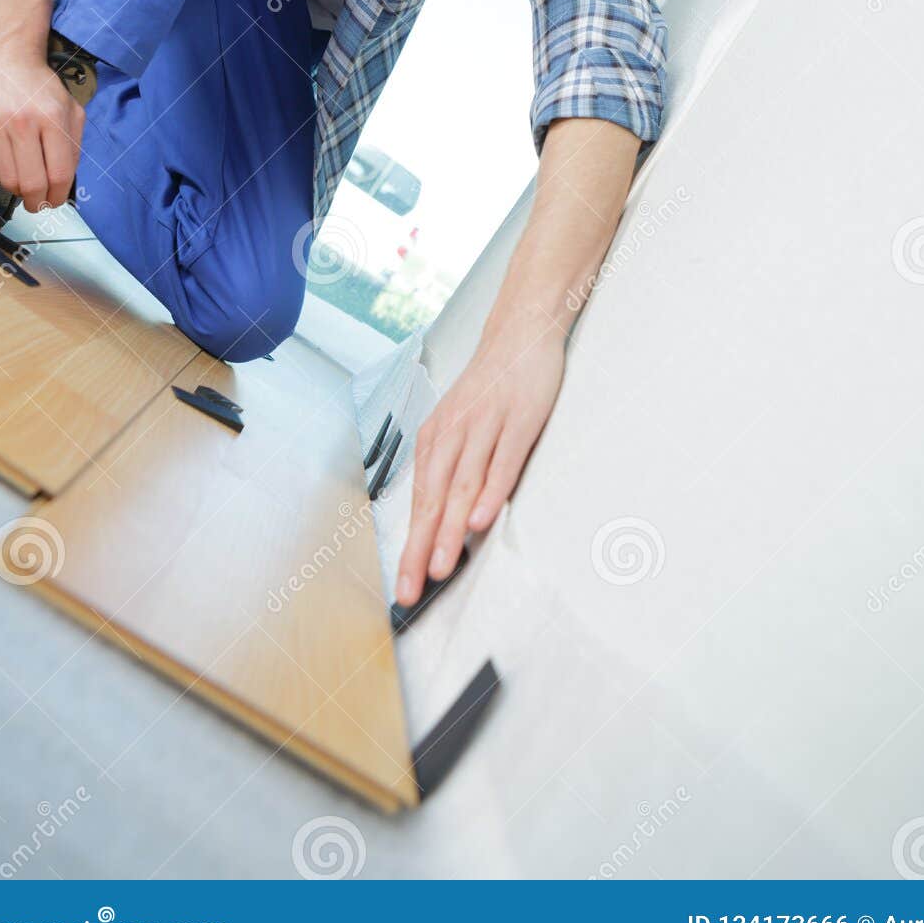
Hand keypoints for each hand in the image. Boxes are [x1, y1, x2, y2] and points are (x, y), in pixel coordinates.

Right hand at [0, 38, 84, 211]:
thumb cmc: (42, 85)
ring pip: (8, 180)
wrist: (4, 56)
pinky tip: (12, 163)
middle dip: (38, 202)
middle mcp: (23, 123)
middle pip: (32, 184)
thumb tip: (67, 180)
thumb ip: (73, 144)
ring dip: (19, 191)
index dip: (60, 195)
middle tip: (40, 203)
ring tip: (26, 186)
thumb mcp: (70, 108)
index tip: (57, 199)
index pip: (59, 173)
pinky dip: (3, 172)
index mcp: (52, 118)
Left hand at [394, 320, 566, 605]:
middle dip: (420, 548)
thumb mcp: (461, 426)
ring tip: (441, 567)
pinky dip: (489, 492)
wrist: (519, 332)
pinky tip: (480, 520)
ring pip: (462, 486)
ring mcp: (484, 426)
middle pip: (432, 500)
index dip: (411, 547)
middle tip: (412, 590)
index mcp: (435, 439)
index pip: (419, 503)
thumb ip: (454, 469)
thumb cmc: (490, 388)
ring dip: (449, 529)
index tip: (404, 587)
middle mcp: (452, 433)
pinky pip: (501, 463)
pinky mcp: (517, 420)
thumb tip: (446, 520)